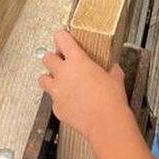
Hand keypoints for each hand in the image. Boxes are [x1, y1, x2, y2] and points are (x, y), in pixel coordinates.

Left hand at [39, 30, 128, 146]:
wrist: (106, 123)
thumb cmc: (110, 101)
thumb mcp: (115, 79)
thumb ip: (112, 71)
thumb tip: (114, 69)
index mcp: (77, 60)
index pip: (61, 38)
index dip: (61, 35)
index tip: (63, 36)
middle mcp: (63, 73)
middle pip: (47, 57)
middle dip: (52, 58)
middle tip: (60, 61)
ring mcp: (57, 91)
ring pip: (43, 79)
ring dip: (49, 78)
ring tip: (57, 81)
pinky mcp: (56, 108)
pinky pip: (53, 101)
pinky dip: (59, 100)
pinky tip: (68, 102)